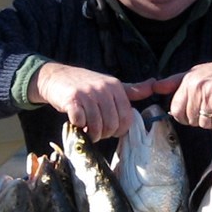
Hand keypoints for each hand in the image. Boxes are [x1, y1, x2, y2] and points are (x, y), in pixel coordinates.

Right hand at [31, 62, 157, 141]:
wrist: (56, 77)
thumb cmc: (85, 84)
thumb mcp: (110, 84)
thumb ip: (132, 90)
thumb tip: (154, 84)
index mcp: (115, 86)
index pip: (126, 118)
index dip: (119, 130)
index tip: (111, 129)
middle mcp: (103, 88)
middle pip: (112, 124)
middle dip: (104, 134)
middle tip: (96, 131)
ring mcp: (87, 93)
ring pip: (96, 126)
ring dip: (91, 133)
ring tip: (87, 129)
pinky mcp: (72, 100)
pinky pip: (80, 121)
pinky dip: (78, 126)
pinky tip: (76, 121)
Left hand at [168, 49, 211, 133]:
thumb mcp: (195, 72)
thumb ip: (174, 82)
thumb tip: (154, 87)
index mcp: (188, 81)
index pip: (176, 110)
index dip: (184, 117)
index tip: (194, 114)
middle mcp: (197, 86)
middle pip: (190, 119)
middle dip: (199, 120)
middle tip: (209, 112)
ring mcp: (211, 93)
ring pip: (204, 123)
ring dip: (211, 124)